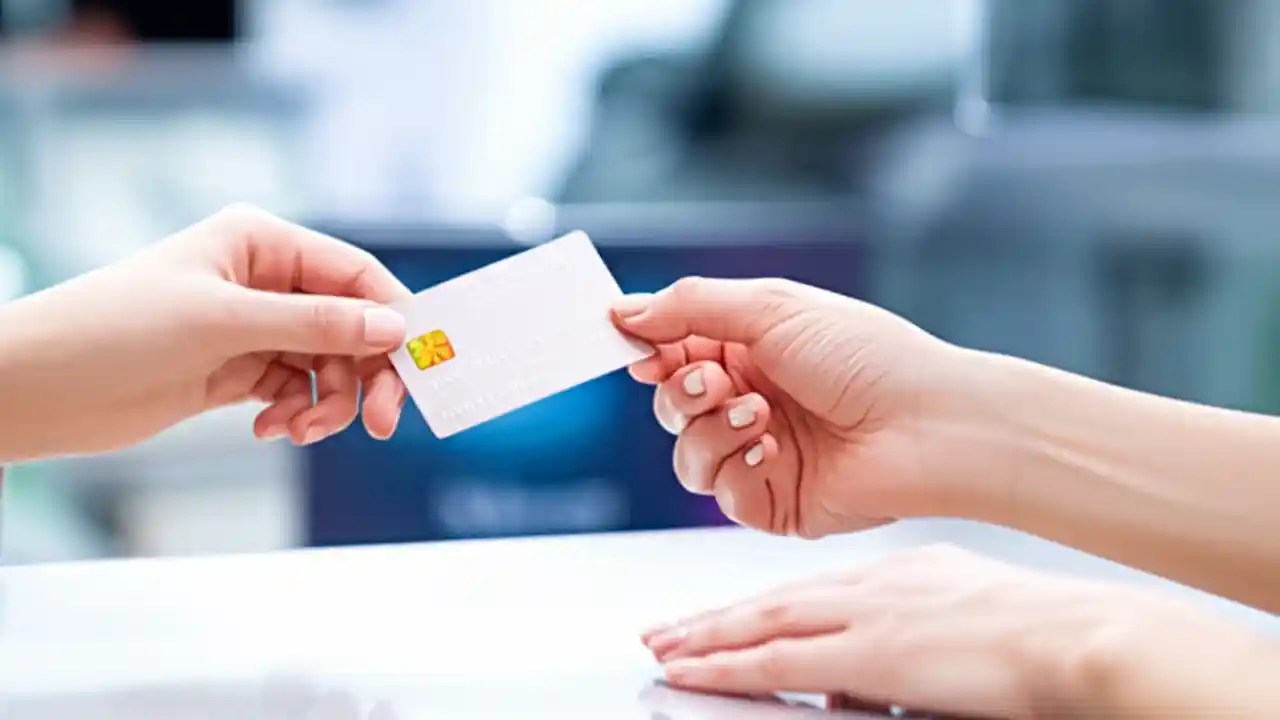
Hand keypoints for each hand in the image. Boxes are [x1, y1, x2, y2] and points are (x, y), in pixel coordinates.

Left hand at [0, 204, 410, 460]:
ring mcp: (251, 326)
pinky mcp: (236, 369)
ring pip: (327, 364)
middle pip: (350, 326)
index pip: (354, 276)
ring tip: (297, 430)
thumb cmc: (115, 329)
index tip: (418, 366)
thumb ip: (315, 324)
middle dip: (366, 374)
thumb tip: (393, 327)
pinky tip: (268, 430)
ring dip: (326, 402)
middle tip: (379, 423)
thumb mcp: (224, 322)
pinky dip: (295, 412)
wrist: (39, 388)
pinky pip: (295, 390)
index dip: (392, 319)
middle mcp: (263, 280)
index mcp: (261, 242)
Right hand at [612, 277, 984, 537]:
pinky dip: (736, 468)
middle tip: (714, 382)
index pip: (675, 352)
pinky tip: (771, 449)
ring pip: (687, 453)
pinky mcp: (775, 501)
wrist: (929, 425)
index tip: (637, 351)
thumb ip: (691, 307)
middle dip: (681, 393)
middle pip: (671, 406)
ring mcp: (761, 454)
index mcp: (752, 349)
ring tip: (759, 415)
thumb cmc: (867, 356)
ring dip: (709, 431)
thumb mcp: (771, 308)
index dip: (651, 353)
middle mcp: (752, 400)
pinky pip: (721, 493)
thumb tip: (625, 310)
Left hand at [642, 545, 1279, 719]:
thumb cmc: (1046, 637)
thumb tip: (874, 676)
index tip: (724, 616)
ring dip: (707, 638)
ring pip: (763, 624)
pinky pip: (776, 658)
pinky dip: (727, 664)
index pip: (811, 592)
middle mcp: (875, 585)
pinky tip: (692, 670)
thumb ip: (910, 642)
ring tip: (663, 648)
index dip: (759, 606)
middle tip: (667, 629)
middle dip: (716, 619)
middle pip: (774, 601)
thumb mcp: (965, 622)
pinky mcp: (869, 650)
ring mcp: (868, 614)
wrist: (1081, 636)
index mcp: (901, 576)